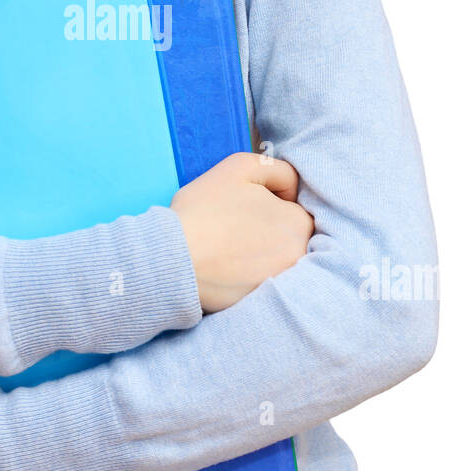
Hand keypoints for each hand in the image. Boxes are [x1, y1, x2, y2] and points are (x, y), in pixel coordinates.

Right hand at [170, 152, 314, 312]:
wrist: (172, 261)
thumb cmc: (204, 210)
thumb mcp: (240, 167)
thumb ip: (276, 169)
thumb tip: (292, 188)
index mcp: (299, 223)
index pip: (294, 208)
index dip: (268, 201)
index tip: (241, 205)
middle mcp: (299, 257)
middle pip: (286, 236)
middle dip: (267, 229)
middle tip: (233, 227)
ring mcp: (282, 283)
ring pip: (274, 259)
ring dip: (257, 253)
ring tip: (227, 249)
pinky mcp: (263, 303)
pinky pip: (260, 282)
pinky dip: (247, 275)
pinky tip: (226, 269)